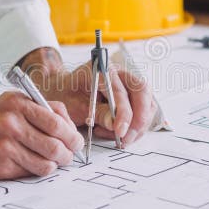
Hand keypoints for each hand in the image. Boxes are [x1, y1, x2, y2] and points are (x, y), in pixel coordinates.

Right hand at [0, 84, 84, 178]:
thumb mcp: (16, 102)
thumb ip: (44, 110)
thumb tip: (71, 129)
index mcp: (19, 104)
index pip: (57, 123)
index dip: (72, 137)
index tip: (76, 142)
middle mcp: (11, 124)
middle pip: (55, 147)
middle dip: (68, 155)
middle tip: (69, 156)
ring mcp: (5, 146)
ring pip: (45, 164)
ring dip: (54, 166)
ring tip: (53, 162)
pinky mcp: (0, 165)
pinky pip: (29, 172)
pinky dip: (36, 170)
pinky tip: (32, 164)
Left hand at [19, 48, 155, 145]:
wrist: (62, 90)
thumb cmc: (66, 94)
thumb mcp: (74, 106)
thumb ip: (96, 113)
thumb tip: (114, 124)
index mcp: (102, 69)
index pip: (121, 90)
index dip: (124, 113)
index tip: (120, 132)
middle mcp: (119, 72)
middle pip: (142, 91)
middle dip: (138, 119)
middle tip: (126, 139)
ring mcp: (128, 83)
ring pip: (147, 102)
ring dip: (138, 125)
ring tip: (116, 137)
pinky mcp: (132, 95)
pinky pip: (144, 110)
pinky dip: (136, 125)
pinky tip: (116, 132)